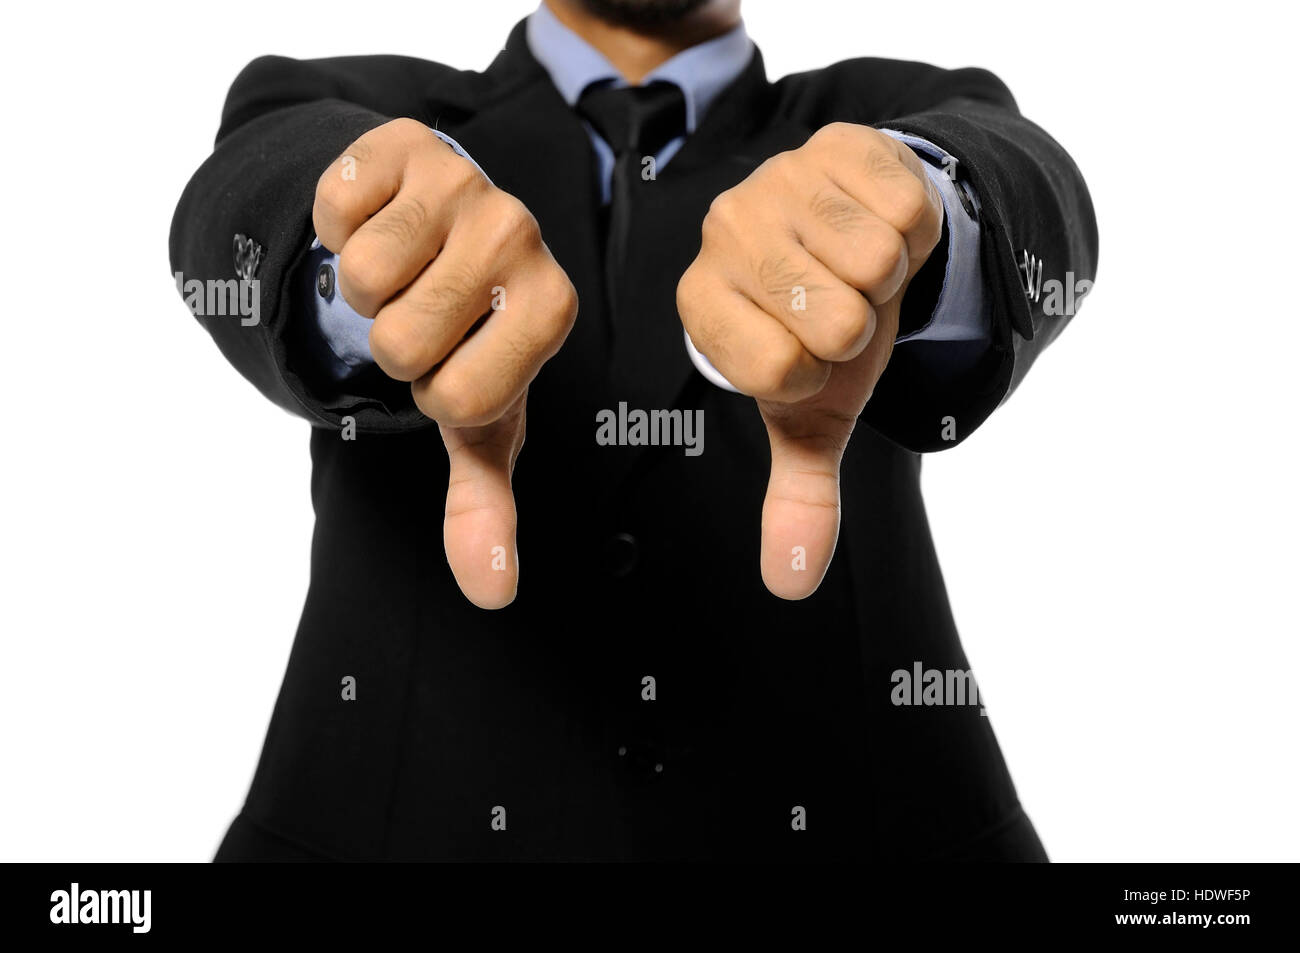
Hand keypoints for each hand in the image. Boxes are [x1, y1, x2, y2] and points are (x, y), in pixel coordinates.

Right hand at [314, 118, 577, 608]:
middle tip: (427, 314)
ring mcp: (468, 185)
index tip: (456, 362)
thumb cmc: (468, 336)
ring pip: (364, 278)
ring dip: (365, 287)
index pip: (453, 398)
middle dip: (395, 342)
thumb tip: (491, 593)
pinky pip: (334, 212)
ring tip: (409, 270)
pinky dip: (340, 228)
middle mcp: (523, 240)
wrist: (442, 231)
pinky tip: (384, 223)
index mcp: (552, 314)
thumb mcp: (477, 423)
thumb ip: (484, 505)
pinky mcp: (407, 144)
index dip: (433, 392)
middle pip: (400, 341)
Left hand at [677, 122, 943, 599]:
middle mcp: (724, 236)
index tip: (812, 351)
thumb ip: (798, 497)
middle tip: (844, 303)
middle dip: (862, 324)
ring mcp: (777, 181)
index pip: (780, 372)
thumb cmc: (824, 329)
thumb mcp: (813, 413)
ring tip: (859, 265)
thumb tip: (792, 583)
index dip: (821, 372)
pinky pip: (907, 210)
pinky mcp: (836, 144)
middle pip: (835, 322)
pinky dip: (915, 227)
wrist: (859, 235)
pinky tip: (879, 221)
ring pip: (874, 263)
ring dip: (889, 276)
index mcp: (702, 306)